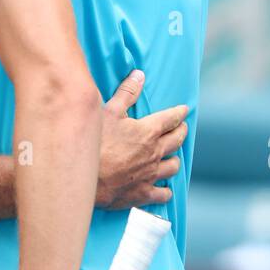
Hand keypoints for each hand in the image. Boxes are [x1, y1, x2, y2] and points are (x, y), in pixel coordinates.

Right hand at [95, 70, 187, 209]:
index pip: (171, 119)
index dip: (179, 113)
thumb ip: (127, 93)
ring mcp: (150, 175)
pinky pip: (163, 193)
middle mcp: (154, 153)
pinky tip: (163, 188)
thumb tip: (139, 75)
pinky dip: (165, 190)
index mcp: (148, 131)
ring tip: (172, 157)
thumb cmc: (96, 142)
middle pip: (177, 141)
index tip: (184, 110)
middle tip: (182, 128)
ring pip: (173, 166)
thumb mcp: (109, 111)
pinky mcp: (143, 193)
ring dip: (174, 160)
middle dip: (181, 132)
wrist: (85, 177)